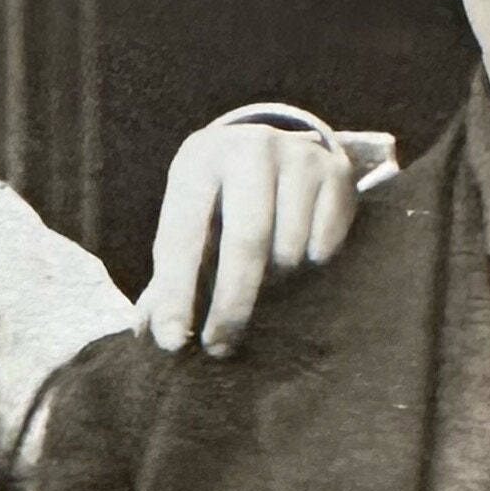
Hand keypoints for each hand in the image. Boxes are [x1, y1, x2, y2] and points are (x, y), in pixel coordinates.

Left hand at [135, 111, 361, 356]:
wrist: (274, 144)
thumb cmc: (220, 199)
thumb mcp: (190, 218)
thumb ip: (173, 272)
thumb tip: (153, 332)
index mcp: (200, 160)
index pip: (185, 234)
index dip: (176, 292)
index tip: (172, 341)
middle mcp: (250, 149)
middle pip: (246, 242)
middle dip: (232, 304)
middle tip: (219, 346)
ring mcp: (298, 157)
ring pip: (289, 249)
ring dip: (276, 279)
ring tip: (266, 269)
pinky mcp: (336, 173)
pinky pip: (323, 245)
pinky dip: (310, 261)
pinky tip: (299, 247)